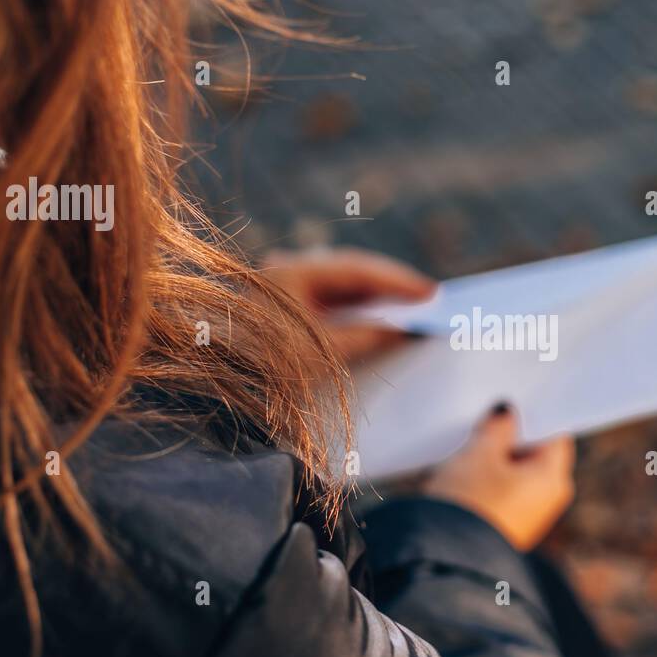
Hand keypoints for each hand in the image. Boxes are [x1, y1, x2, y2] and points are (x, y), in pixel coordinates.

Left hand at [260, 247, 435, 361]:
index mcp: (294, 272)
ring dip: (376, 294)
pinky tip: (380, 314)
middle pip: (351, 271)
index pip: (357, 269)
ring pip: (342, 282)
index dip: (398, 281)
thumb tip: (403, 329)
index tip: (430, 292)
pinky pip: (331, 296)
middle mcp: (289, 269)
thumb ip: (367, 336)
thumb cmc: (269, 369)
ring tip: (412, 305)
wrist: (226, 388)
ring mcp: (286, 283)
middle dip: (390, 285)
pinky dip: (357, 305)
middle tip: (429, 297)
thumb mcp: (325, 353)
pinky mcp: (287, 302)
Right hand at [423, 404, 575, 551]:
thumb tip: (507, 414)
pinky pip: (505, 492)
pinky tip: (467, 472)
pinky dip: (490, 478)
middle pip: (536, 453)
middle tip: (486, 420)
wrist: (446, 558)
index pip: (554, 433)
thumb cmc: (468, 504)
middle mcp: (550, 499)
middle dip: (512, 436)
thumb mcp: (479, 454)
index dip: (533, 414)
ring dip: (498, 457)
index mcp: (554, 478)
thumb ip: (497, 427)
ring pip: (518, 472)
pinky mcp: (508, 527)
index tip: (512, 400)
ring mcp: (530, 516)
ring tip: (472, 445)